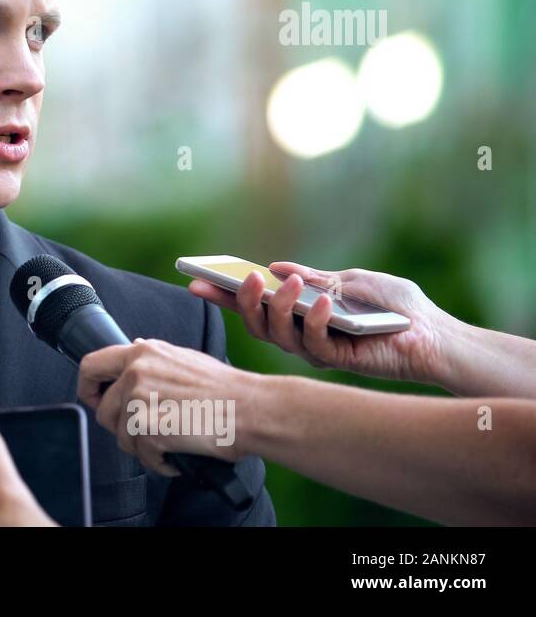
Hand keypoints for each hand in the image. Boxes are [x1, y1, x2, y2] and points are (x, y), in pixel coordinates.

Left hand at [78, 339, 254, 472]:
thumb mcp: (183, 358)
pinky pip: (140, 455)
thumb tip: (131, 350)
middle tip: (147, 431)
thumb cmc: (225, 389)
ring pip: (120, 436)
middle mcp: (136, 371)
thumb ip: (152, 359)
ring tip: (170, 441)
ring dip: (143, 446)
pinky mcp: (147, 427)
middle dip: (121, 427)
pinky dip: (158, 462)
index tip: (96, 400)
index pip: (91, 365)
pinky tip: (177, 453)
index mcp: (142, 352)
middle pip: (102, 410)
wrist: (251, 410)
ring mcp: (139, 399)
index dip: (87, 388)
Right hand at [188, 263, 457, 385]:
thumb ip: (315, 277)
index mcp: (298, 310)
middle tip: (243, 278)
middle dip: (242, 301)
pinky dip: (314, 319)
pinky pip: (313, 344)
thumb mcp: (350, 280)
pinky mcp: (335, 360)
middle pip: (256, 322)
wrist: (433, 334)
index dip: (222, 293)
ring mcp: (314, 349)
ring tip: (289, 284)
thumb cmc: (394, 306)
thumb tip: (276, 268)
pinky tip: (323, 302)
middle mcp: (299, 332)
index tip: (195, 278)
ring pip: (277, 336)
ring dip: (278, 307)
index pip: (253, 302)